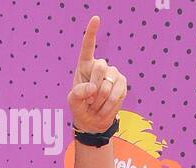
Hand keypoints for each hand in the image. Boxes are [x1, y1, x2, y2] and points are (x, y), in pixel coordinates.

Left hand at [68, 16, 126, 133]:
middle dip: (93, 88)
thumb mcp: (72, 102)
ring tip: (95, 106)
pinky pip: (115, 94)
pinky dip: (107, 106)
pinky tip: (104, 108)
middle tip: (89, 100)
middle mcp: (100, 66)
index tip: (96, 18)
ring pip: (107, 85)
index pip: (88, 47)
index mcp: (85, 66)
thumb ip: (77, 93)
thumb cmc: (81, 108)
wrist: (93, 121)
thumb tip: (93, 88)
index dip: (91, 33)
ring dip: (99, 101)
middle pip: (100, 67)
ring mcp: (113, 73)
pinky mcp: (122, 83)